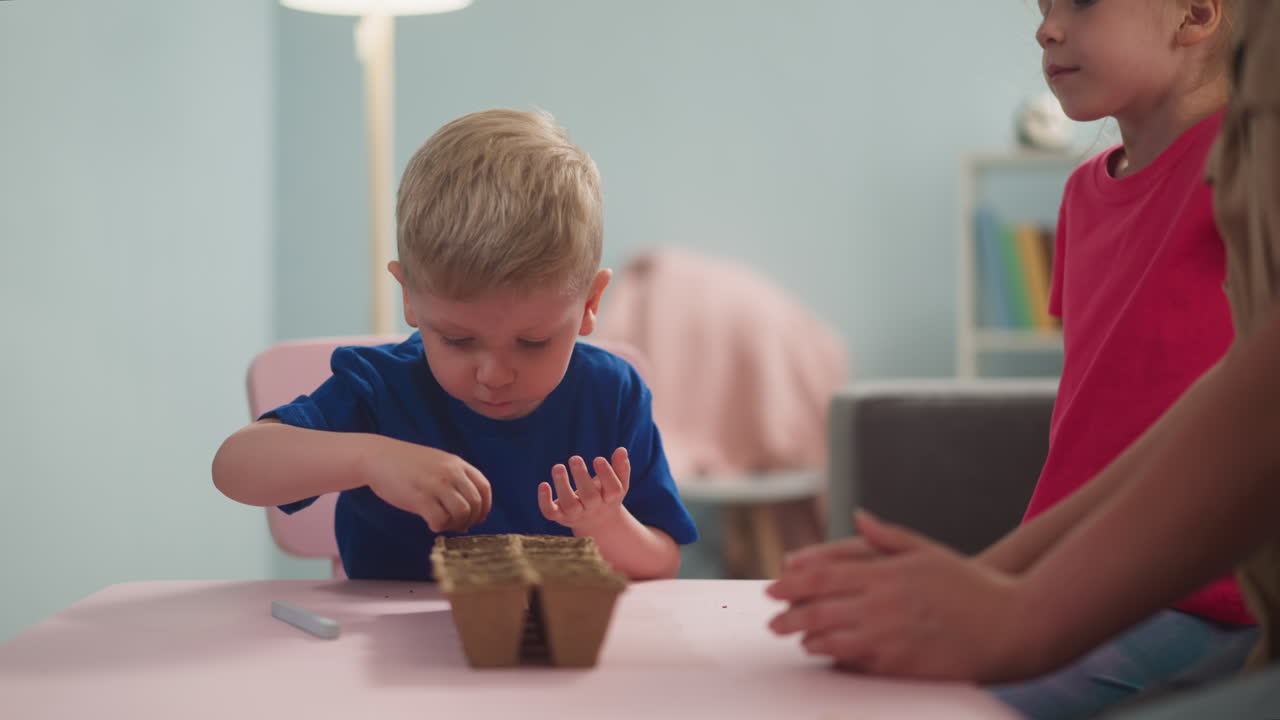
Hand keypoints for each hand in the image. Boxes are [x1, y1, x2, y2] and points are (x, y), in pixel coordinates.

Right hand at [361, 438, 491, 533]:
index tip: (479, 518)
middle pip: (475, 504)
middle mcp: (450, 473)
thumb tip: (468, 507)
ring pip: (461, 513)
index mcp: (457, 463)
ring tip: (444, 524)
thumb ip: (454, 478)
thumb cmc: (405, 463)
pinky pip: (440, 520)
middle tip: (459, 526)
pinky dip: (439, 527)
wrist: (377, 457)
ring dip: (456, 525)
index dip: (485, 507)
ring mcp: (436, 485)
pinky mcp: (420, 498)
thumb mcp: (437, 462)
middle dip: (471, 520)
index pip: (484, 487)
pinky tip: (430, 523)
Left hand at [538, 447, 629, 530]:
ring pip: (570, 505)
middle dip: (582, 477)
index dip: (607, 475)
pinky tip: (543, 485)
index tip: (598, 459)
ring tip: (558, 467)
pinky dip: (545, 501)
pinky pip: (550, 512)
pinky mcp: (560, 516)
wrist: (596, 524)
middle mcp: (593, 508)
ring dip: (562, 486)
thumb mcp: (618, 484)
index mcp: (610, 499)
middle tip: (575, 458)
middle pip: (590, 497)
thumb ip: (621, 468)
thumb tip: (621, 450)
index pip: (612, 490)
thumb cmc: (606, 496)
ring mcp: (576, 514)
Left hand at [766, 511, 1029, 681]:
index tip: (774, 587)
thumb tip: (858, 516)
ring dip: (807, 638)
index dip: (792, 583)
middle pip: (819, 610)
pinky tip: (825, 654)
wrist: (1011, 626)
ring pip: (831, 639)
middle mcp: (883, 604)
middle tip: (772, 620)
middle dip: (789, 615)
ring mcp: (890, 636)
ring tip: (795, 637)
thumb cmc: (972, 587)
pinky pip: (856, 663)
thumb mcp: (928, 551)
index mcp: (886, 573)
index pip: (823, 576)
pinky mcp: (901, 664)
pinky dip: (834, 658)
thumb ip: (887, 537)